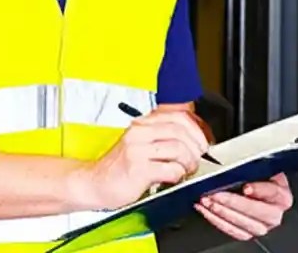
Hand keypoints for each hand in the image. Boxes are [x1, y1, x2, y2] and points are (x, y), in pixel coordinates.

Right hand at [71, 109, 210, 209]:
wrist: (95, 182)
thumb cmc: (120, 166)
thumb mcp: (141, 144)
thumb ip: (163, 137)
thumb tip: (194, 139)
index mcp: (142, 123)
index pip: (178, 115)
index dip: (197, 129)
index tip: (202, 143)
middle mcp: (139, 132)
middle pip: (181, 131)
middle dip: (195, 148)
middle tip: (195, 160)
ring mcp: (137, 150)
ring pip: (178, 149)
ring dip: (188, 163)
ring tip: (184, 171)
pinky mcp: (138, 169)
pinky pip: (170, 169)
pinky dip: (177, 175)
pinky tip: (171, 178)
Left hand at [195, 173, 293, 240]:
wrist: (247, 185)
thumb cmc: (250, 174)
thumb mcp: (254, 164)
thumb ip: (250, 164)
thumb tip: (234, 157)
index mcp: (281, 193)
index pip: (274, 192)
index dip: (260, 190)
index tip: (246, 187)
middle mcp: (275, 212)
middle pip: (259, 211)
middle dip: (234, 203)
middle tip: (216, 195)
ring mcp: (262, 225)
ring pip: (246, 224)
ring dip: (223, 213)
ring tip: (207, 201)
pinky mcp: (248, 233)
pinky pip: (234, 231)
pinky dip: (217, 221)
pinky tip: (206, 210)